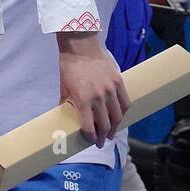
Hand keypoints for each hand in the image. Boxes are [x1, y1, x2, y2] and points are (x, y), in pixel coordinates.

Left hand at [58, 32, 129, 147]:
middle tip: (101, 142)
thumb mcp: (64, 87)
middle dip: (103, 137)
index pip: (89, 127)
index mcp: (83, 100)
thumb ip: (66, 103)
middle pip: (105, 125)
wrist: (81, 47)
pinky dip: (124, 113)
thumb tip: (63, 115)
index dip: (90, 137)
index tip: (90, 141)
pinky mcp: (119, 82)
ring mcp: (111, 90)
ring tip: (111, 133)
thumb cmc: (70, 67)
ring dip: (115, 128)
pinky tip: (120, 118)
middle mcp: (98, 97)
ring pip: (118, 116)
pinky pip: (125, 103)